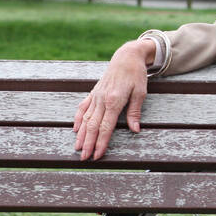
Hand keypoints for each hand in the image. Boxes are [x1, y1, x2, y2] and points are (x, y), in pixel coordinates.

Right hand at [72, 40, 151, 160]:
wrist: (126, 56)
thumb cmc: (136, 74)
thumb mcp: (140, 92)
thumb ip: (135, 112)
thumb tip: (135, 130)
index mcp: (114, 101)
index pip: (105, 127)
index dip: (101, 143)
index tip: (97, 155)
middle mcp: (102, 100)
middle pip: (92, 126)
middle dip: (88, 143)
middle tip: (84, 159)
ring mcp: (96, 96)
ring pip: (85, 119)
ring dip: (81, 135)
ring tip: (77, 148)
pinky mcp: (94, 93)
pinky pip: (83, 107)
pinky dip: (78, 119)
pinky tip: (75, 129)